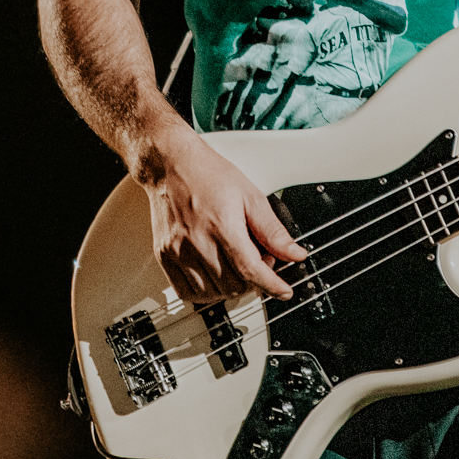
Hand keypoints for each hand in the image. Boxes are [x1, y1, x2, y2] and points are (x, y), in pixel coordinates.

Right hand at [135, 123, 304, 304]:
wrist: (171, 165)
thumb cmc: (209, 176)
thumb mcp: (250, 196)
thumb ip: (272, 230)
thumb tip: (294, 253)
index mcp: (223, 226)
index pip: (251, 270)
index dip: (272, 285)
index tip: (284, 291)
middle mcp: (198, 242)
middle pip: (234, 286)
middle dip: (254, 279)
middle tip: (258, 258)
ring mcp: (178, 252)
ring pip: (213, 293)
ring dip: (231, 287)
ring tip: (235, 262)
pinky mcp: (164, 256)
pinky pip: (187, 292)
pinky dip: (206, 292)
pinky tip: (214, 274)